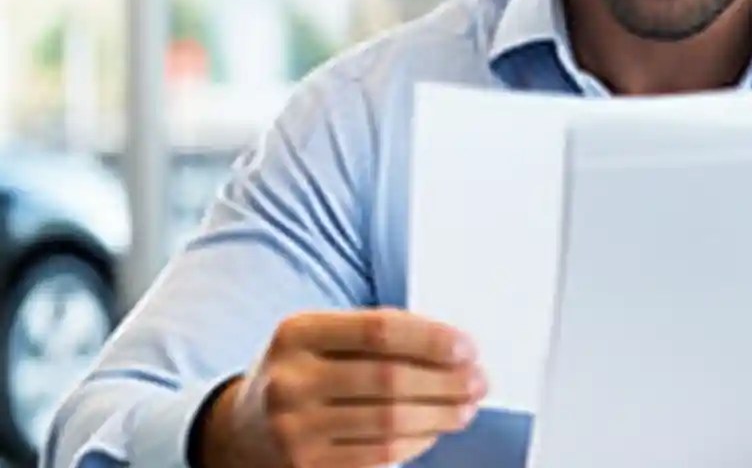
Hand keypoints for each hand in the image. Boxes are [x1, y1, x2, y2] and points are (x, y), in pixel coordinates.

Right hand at [198, 308, 486, 467]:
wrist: (241, 429)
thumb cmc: (302, 373)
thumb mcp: (320, 339)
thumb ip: (374, 336)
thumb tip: (452, 349)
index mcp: (297, 333)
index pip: (378, 330)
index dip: (431, 339)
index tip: (467, 347)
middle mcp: (290, 381)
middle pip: (389, 380)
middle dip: (446, 381)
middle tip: (479, 381)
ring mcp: (295, 429)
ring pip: (390, 422)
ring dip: (440, 415)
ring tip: (466, 407)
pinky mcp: (307, 467)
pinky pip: (378, 456)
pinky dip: (417, 442)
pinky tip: (435, 430)